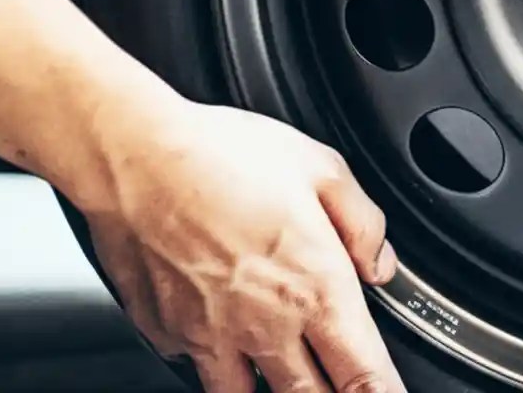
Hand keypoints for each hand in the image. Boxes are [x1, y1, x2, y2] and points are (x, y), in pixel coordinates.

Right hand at [80, 101, 404, 392]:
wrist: (133, 156)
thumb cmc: (220, 154)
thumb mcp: (321, 166)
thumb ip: (363, 223)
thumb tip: (380, 262)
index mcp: (315, 289)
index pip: (365, 376)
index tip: (389, 392)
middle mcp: (266, 326)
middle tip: (337, 378)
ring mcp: (212, 337)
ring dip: (272, 389)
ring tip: (283, 371)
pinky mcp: (168, 333)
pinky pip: (196, 366)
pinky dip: (214, 360)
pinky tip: (220, 334)